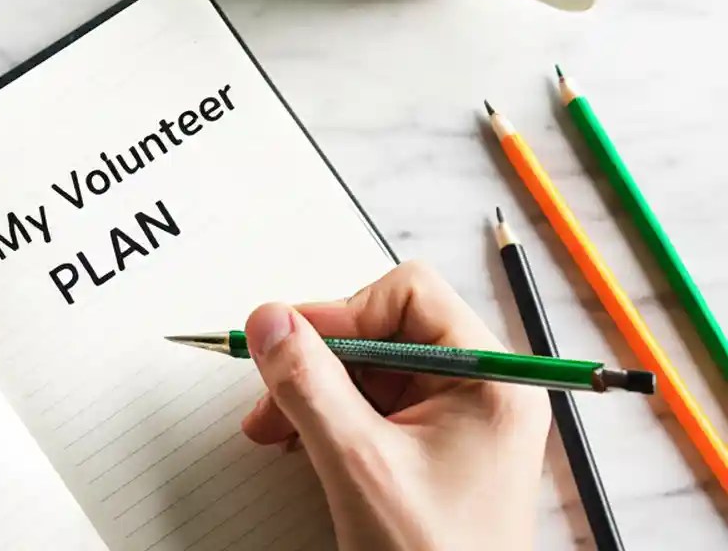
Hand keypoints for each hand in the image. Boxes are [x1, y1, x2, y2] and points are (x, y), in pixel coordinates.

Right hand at [240, 261, 550, 550]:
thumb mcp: (359, 464)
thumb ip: (309, 383)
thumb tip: (269, 320)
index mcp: (488, 379)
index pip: (410, 294)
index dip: (344, 312)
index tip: (293, 344)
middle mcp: (480, 388)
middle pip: (383, 328)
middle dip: (319, 360)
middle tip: (271, 395)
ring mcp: (458, 420)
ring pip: (369, 368)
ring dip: (314, 390)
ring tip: (274, 429)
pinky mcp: (434, 447)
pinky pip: (373, 405)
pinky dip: (329, 417)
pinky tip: (299, 442)